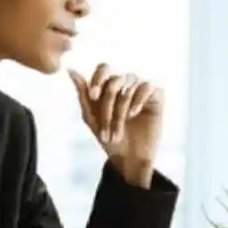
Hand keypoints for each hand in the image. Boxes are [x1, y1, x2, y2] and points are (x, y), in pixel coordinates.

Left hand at [68, 65, 163, 186]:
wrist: (129, 159)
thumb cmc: (110, 139)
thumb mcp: (92, 119)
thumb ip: (83, 95)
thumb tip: (71, 70)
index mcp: (109, 86)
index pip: (104, 68)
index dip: (98, 78)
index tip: (93, 96)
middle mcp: (126, 84)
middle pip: (114, 81)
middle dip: (107, 105)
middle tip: (104, 129)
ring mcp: (142, 89)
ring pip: (129, 86)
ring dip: (120, 111)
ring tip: (116, 133)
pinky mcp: (156, 97)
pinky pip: (148, 86)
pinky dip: (138, 99)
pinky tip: (133, 114)